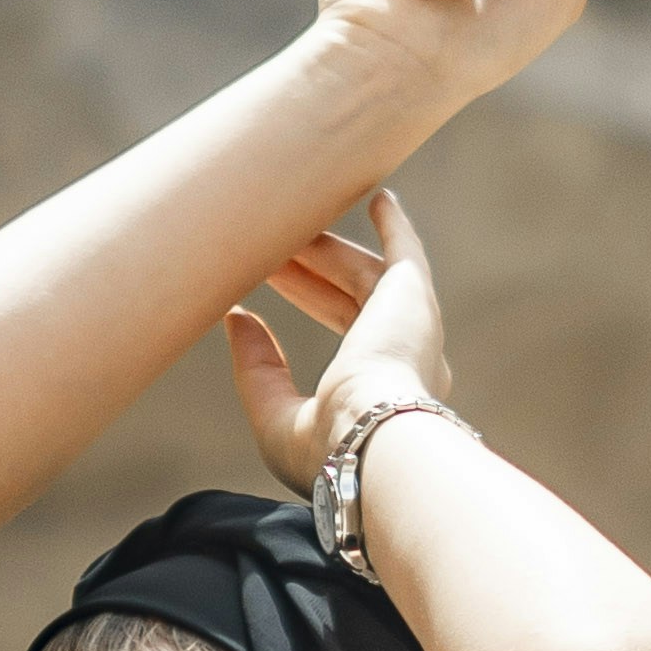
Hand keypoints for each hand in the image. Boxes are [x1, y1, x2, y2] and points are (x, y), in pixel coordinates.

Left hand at [224, 185, 450, 491]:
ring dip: (329, 249)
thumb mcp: (275, 417)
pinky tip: (380, 200)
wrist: (370, 439)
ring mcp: (415, 328)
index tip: (271, 283)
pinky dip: (395, 226)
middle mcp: (407, 360)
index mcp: (382, 393)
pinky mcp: (415, 299)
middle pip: (351, 298)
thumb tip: (235, 317)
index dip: (311, 299)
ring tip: (290, 218)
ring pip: (366, 274)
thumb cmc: (325, 450)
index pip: (346, 331)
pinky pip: (406, 253)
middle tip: (272, 243)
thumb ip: (257, 369)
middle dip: (311, 270)